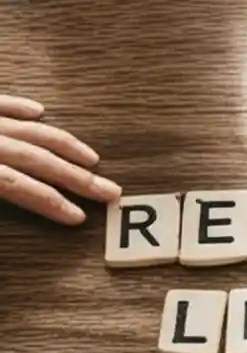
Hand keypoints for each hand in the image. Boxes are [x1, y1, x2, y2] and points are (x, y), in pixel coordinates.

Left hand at [0, 94, 119, 224]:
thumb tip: (5, 231)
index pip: (19, 185)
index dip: (51, 202)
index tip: (78, 217)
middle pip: (37, 158)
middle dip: (77, 177)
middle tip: (109, 191)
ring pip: (30, 130)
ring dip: (64, 145)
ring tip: (91, 159)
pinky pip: (0, 102)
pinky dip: (20, 106)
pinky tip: (38, 110)